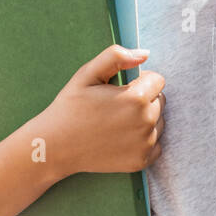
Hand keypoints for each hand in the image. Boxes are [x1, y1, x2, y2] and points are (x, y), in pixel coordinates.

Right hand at [34, 44, 164, 177]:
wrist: (56, 146)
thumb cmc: (71, 107)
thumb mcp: (87, 74)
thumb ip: (116, 56)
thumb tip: (145, 54)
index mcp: (136, 98)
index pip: (157, 80)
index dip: (139, 80)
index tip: (120, 88)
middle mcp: (146, 122)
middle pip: (159, 101)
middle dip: (144, 99)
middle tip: (116, 106)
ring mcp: (144, 144)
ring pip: (158, 122)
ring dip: (144, 119)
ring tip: (117, 122)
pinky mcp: (141, 161)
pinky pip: (155, 144)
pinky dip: (143, 140)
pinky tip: (121, 138)